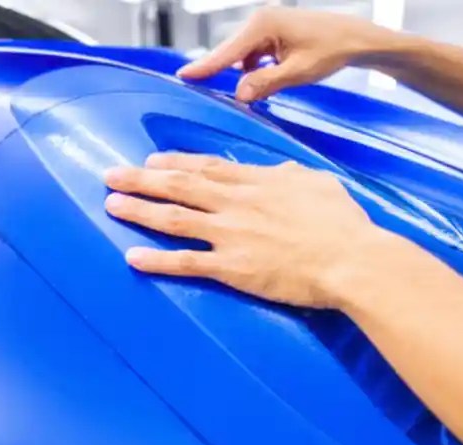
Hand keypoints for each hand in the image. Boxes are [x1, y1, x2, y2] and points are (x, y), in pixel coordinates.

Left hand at [103, 153, 413, 308]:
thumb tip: (281, 172)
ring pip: (174, 218)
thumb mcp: (319, 184)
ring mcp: (231, 234)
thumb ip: (292, 176)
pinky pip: (185, 262)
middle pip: (180, 186)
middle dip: (142, 179)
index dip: (176, 162)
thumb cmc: (343, 225)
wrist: (351, 259)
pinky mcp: (232, 267)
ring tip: (111, 205)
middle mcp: (237, 203)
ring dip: (139, 210)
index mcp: (258, 182)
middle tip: (111, 174)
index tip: (153, 159)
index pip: (207, 168)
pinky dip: (156, 259)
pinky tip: (131, 256)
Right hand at [177, 7, 395, 102]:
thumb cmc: (330, 50)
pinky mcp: (272, 33)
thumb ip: (266, 82)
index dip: (205, 66)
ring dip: (246, 74)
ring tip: (256, 89)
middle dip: (224, 72)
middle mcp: (261, 19)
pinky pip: (254, 55)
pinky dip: (256, 70)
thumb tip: (239, 94)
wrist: (354, 38)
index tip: (183, 75)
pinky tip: (268, 81)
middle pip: (232, 52)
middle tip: (202, 88)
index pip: (228, 51)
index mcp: (264, 24)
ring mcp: (266, 25)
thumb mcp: (298, 72)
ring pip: (243, 56)